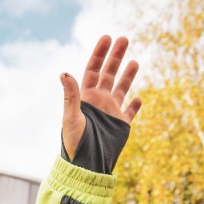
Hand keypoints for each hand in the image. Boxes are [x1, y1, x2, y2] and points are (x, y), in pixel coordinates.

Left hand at [61, 35, 141, 157]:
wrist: (86, 165)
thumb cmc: (74, 142)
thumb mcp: (71, 116)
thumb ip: (70, 94)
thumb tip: (64, 72)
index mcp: (86, 97)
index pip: (94, 69)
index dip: (100, 53)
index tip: (107, 38)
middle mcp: (99, 102)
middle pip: (109, 73)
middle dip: (116, 56)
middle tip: (124, 39)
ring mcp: (110, 113)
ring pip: (121, 89)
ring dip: (128, 75)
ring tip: (135, 61)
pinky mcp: (120, 126)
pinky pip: (129, 112)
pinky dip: (135, 106)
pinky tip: (140, 98)